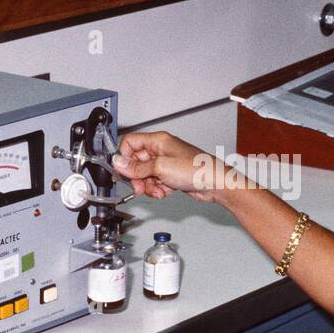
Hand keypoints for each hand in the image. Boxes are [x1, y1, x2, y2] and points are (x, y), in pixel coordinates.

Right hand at [110, 130, 226, 203]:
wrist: (215, 183)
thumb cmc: (196, 169)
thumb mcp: (161, 168)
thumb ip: (137, 167)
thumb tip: (118, 163)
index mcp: (158, 140)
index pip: (130, 143)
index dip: (124, 158)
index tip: (123, 172)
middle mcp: (161, 150)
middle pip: (136, 162)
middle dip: (136, 177)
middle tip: (139, 187)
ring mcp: (166, 163)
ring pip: (145, 175)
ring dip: (147, 186)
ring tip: (157, 191)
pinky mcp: (170, 175)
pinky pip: (155, 182)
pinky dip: (157, 189)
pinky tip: (164, 192)